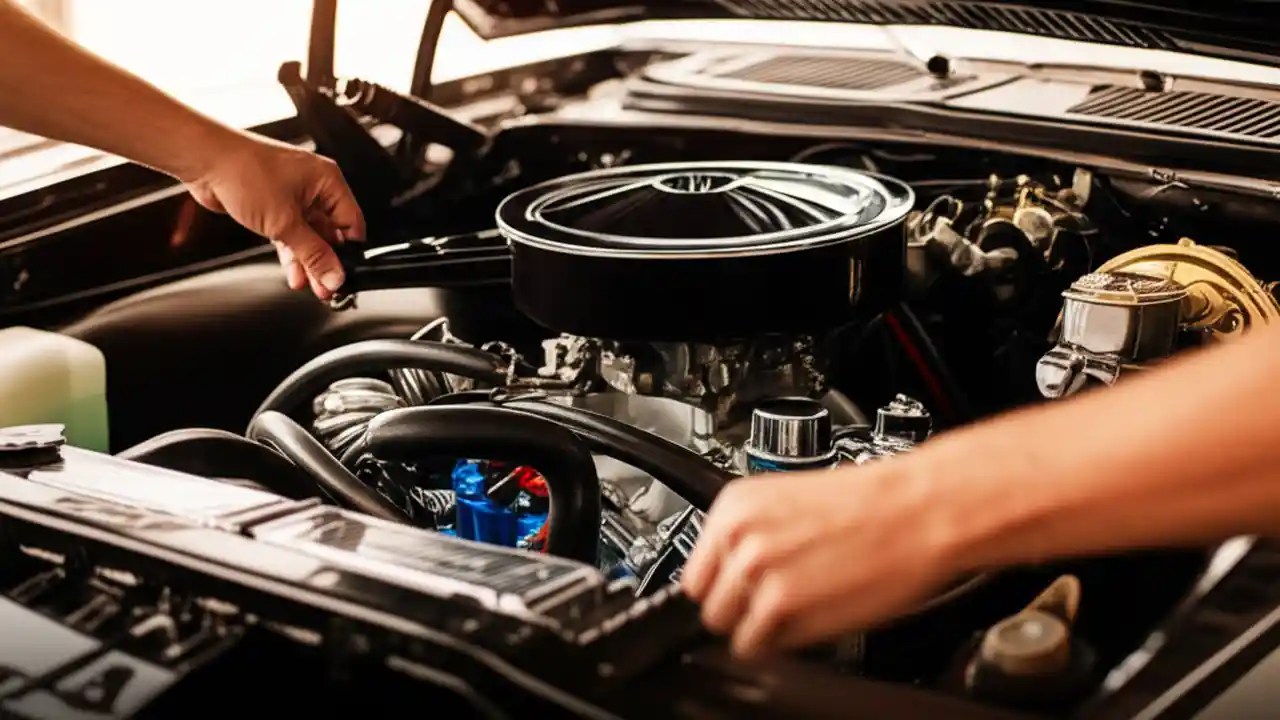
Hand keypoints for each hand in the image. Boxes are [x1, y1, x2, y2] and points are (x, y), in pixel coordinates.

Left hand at [183, 131, 364, 299]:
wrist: (205, 160)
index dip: (348, 253)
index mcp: (328, 180)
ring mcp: (292, 195)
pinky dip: (291, 252)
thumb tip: (334, 275)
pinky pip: (290, 232)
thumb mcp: (285, 223)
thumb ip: (313, 254)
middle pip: (330, 232)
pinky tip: (293, 272)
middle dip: (326, 262)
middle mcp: (313, 186)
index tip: (342, 276)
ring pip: (308, 236)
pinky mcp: (273, 204)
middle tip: (326, 287)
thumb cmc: (244, 171)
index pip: (351, 223)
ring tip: (309, 285)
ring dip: (307, 261)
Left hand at [681, 463, 963, 659]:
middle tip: (774, 603)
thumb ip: (750, 537)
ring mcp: (755, 573)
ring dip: (758, 628)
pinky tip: (810, 619)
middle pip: (708, 606)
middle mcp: (737, 537)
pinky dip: (779, 643)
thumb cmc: (872, 505)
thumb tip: (728, 572)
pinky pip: (755, 647)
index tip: (737, 593)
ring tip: (798, 609)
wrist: (920, 509)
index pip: (695, 573)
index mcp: (733, 507)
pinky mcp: (781, 606)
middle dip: (738, 611)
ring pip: (729, 629)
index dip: (721, 589)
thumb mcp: (789, 502)